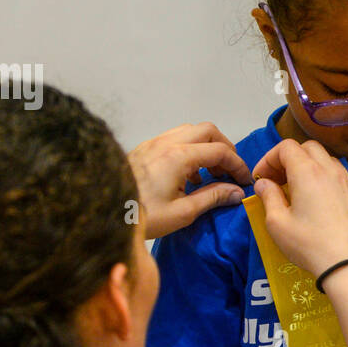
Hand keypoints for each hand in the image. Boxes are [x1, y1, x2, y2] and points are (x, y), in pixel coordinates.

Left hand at [129, 122, 253, 238]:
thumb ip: (213, 197)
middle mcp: (167, 142)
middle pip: (208, 130)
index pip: (220, 151)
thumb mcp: (182, 212)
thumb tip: (237, 192)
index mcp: (179, 157)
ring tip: (210, 172)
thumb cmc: (143, 216)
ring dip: (206, 146)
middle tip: (230, 170)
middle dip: (224, 148)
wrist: (102, 211)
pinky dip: (190, 148)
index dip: (238, 164)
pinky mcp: (144, 148)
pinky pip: (175, 138)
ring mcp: (154, 142)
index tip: (244, 181)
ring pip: (190, 131)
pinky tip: (189, 173)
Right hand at [253, 140, 347, 276]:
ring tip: (300, 191)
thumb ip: (269, 197)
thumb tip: (264, 183)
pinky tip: (322, 204)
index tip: (262, 178)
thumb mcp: (277, 223)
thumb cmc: (309, 244)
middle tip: (279, 180)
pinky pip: (341, 179)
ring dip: (310, 168)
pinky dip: (327, 182)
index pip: (286, 147)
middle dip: (290, 158)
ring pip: (328, 161)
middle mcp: (331, 170)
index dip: (269, 158)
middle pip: (309, 148)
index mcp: (307, 172)